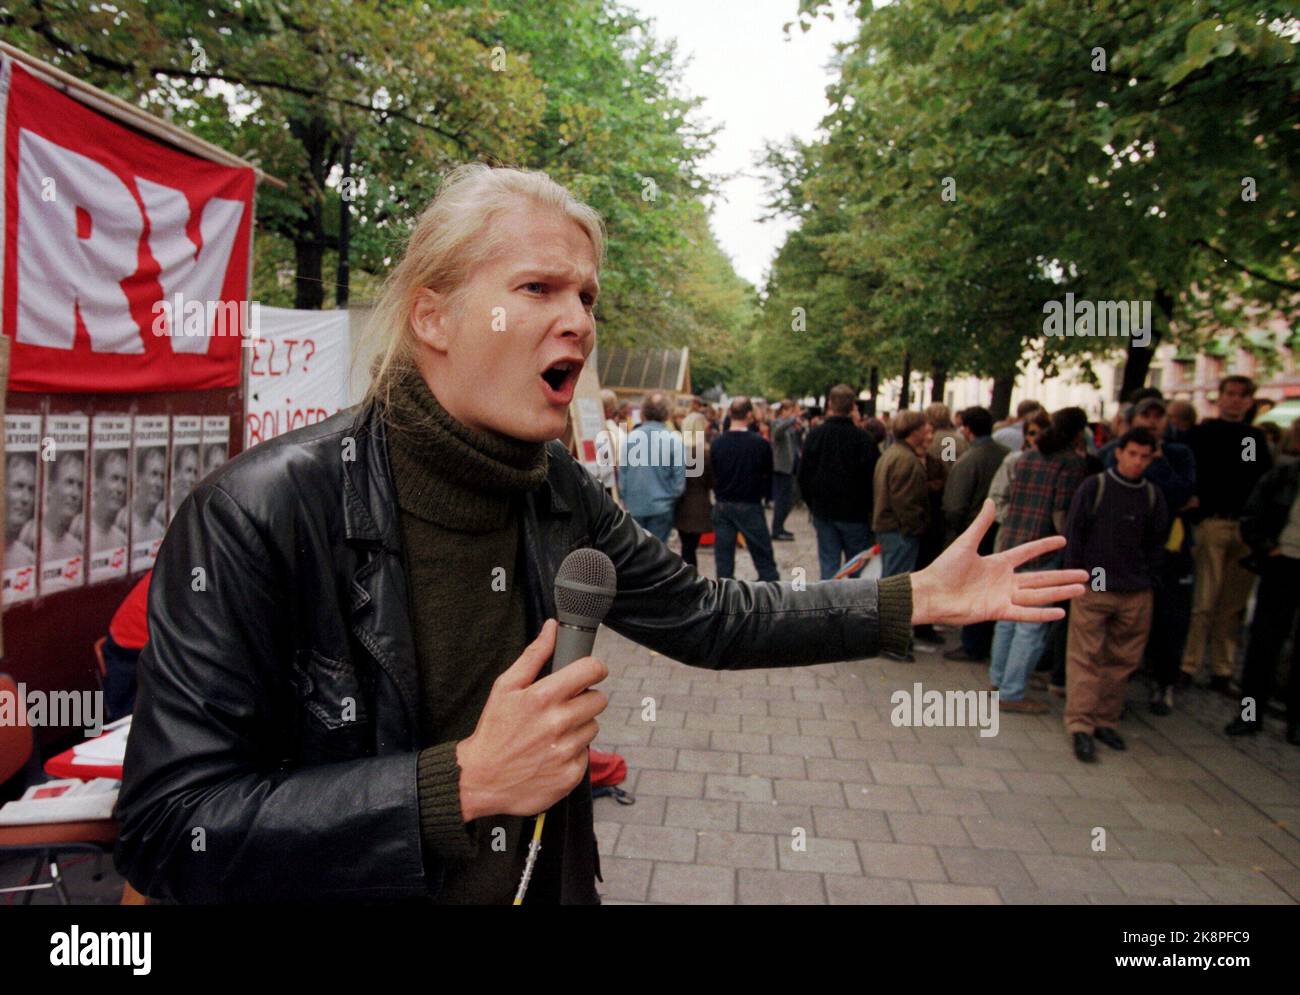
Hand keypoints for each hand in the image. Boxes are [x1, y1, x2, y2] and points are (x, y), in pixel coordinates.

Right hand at [456, 620, 607, 820]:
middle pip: (599, 700)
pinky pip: (586, 754)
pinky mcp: (571, 774)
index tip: (589, 674)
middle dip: (584, 699)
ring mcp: (566, 751)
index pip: (591, 670)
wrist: (481, 778)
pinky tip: (552, 753)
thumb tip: (552, 628)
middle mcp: (558, 723)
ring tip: (553, 732)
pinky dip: (573, 752)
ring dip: (578, 727)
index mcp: (543, 697)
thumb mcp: (505, 687)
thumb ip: (533, 655)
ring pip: (593, 727)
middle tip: (563, 707)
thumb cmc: (494, 730)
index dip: (593, 670)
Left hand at [910, 499, 1087, 626]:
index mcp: (997, 562)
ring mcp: (1002, 596)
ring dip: (1059, 592)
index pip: (1027, 553)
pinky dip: (1042, 614)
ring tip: (1081, 590)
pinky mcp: (997, 611)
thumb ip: (981, 524)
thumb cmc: (943, 568)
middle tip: (1085, 575)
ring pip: (1038, 594)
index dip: (1044, 546)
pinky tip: (1060, 612)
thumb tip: (989, 501)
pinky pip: (1024, 612)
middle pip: (1040, 577)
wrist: (930, 593)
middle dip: (1062, 576)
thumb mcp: (965, 543)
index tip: (1063, 540)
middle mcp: (1003, 580)